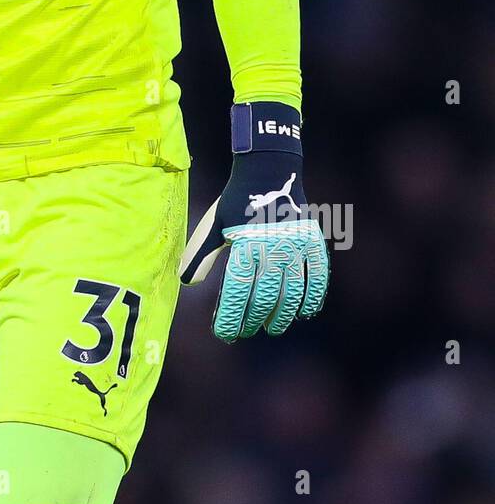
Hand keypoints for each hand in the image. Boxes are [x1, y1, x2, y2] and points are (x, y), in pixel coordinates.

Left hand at [180, 103, 328, 342]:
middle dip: (253, 319)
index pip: (237, 290)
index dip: (230, 315)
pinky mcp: (313, 242)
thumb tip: (186, 283)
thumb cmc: (236, 201)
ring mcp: (296, 245)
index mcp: (244, 243)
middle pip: (264, 296)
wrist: (268, 171)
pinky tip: (304, 313)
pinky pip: (317, 277)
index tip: (224, 332)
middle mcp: (272, 247)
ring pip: (291, 292)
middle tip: (245, 331)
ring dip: (281, 315)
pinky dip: (312, 298)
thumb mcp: (214, 224)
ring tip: (271, 327)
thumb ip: (201, 254)